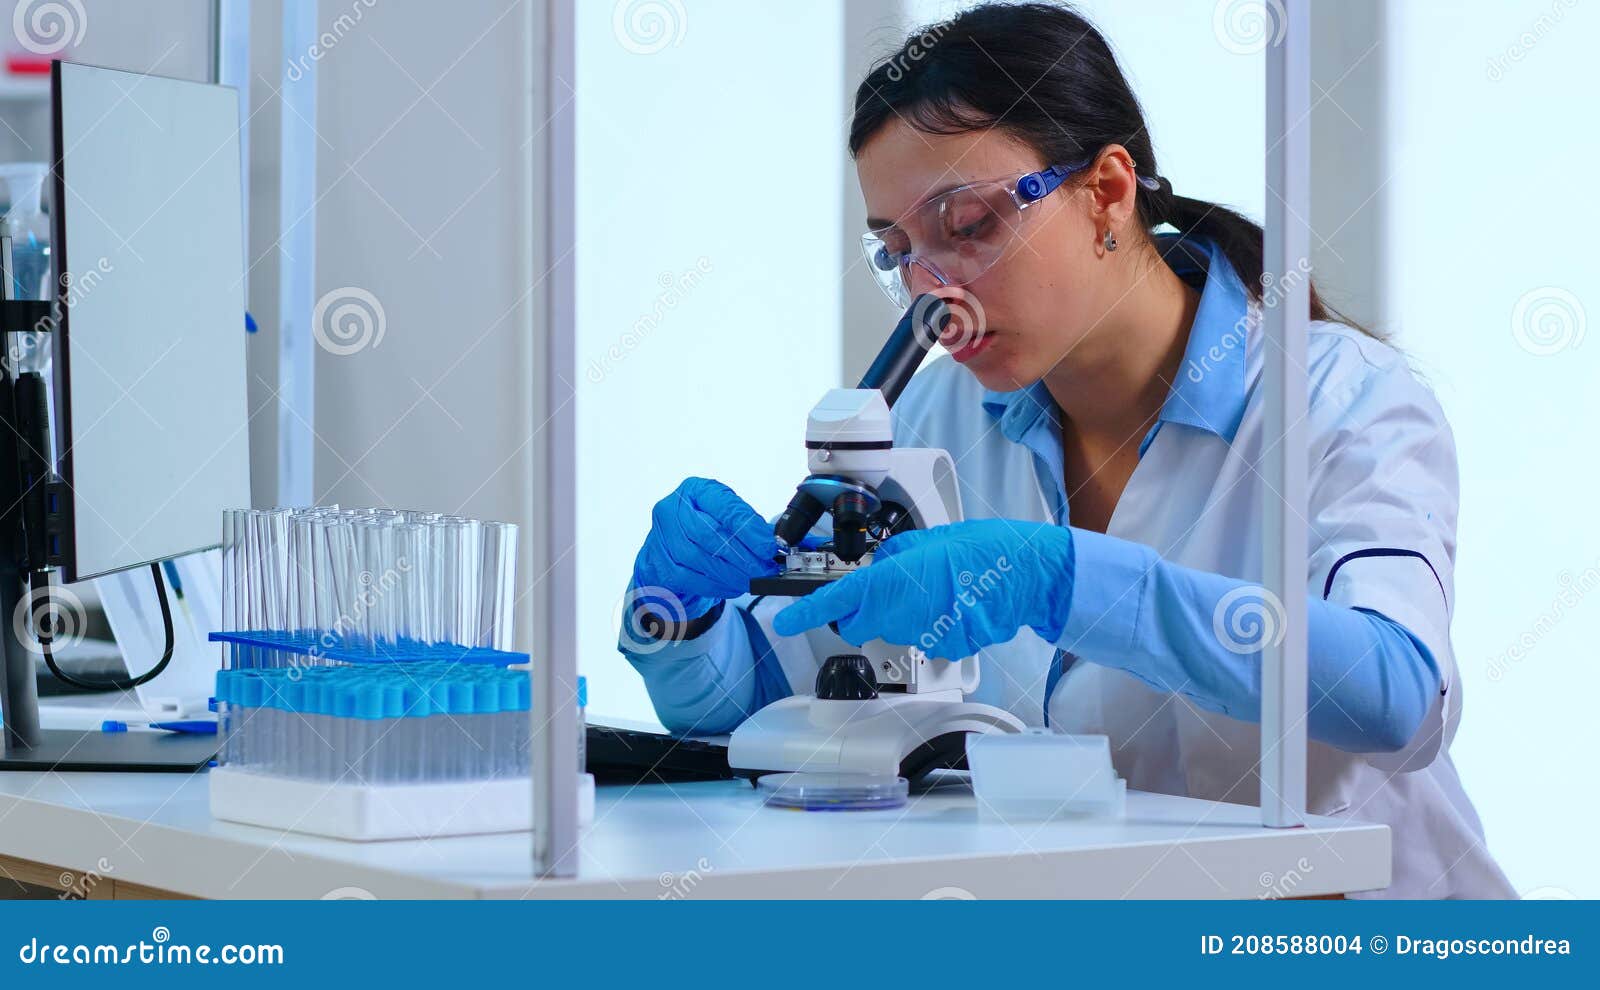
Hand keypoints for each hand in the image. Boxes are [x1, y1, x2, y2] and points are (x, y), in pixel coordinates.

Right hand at [630, 477, 779, 623]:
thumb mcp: (725, 515)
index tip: (768, 546)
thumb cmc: (703, 528)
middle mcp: (672, 510)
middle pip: (709, 534)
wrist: (670, 550)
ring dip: (731, 573)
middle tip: (764, 568)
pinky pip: (691, 579)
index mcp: (694, 490)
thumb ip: (746, 523)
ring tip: (752, 579)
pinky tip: (733, 586)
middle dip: (742, 555)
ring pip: (699, 559)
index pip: (723, 507)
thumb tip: (772, 541)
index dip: (748, 528)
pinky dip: (717, 585)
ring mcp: (660, 538)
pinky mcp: (660, 566)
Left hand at [771, 519, 1074, 659]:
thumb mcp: (921, 542)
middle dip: (863, 609)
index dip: (802, 614)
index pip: (831, 604)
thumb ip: (891, 560)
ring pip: (893, 628)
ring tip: (935, 588)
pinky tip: (952, 604)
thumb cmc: (976, 550)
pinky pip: (923, 636)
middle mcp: (895, 616)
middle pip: (858, 622)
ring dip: (903, 612)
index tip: (785, 620)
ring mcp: (918, 636)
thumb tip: (881, 570)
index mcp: (884, 584)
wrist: (1018, 574)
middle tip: (890, 586)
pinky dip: (931, 623)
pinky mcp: (940, 648)